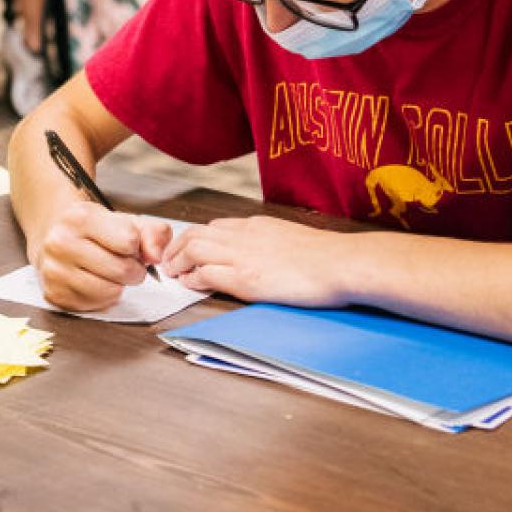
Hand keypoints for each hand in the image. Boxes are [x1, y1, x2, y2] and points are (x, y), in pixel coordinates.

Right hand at [32, 201, 172, 310]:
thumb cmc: (94, 230)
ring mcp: (55, 270)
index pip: (129, 241)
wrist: (53, 238)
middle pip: (122, 269)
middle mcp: (61, 243)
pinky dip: (103, 296)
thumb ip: (153, 233)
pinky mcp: (55, 294)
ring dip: (119, 285)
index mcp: (80, 218)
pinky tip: (95, 282)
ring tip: (109, 272)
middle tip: (124, 263)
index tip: (127, 245)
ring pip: (110, 291)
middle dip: (133, 270)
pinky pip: (97, 304)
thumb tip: (156, 257)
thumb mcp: (125, 221)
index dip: (136, 247)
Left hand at [159, 215, 353, 306]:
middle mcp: (245, 235)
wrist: (344, 263)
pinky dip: (192, 279)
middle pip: (196, 233)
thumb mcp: (292, 239)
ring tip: (172, 273)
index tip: (187, 248)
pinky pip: (206, 274)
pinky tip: (189, 285)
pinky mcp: (245, 278)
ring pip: (194, 249)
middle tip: (168, 261)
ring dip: (178, 261)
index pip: (215, 226)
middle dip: (177, 247)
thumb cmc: (329, 257)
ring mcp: (243, 256)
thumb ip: (271, 242)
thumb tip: (266, 255)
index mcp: (257, 225)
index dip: (195, 237)